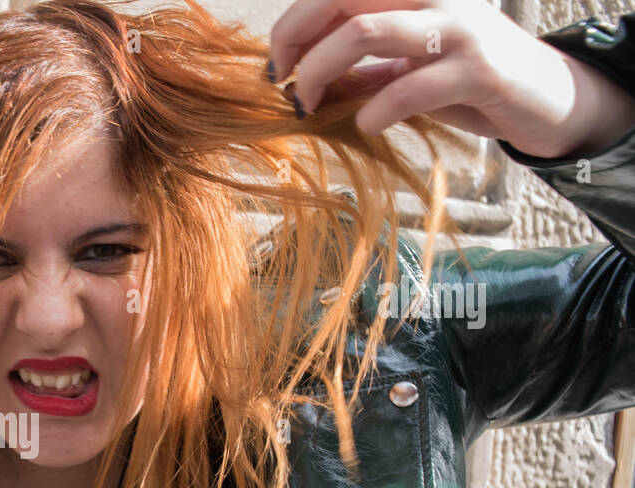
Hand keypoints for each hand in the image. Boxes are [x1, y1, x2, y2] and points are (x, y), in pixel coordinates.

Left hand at [269, 0, 634, 158]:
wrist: (547, 99)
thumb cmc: (469, 83)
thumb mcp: (407, 68)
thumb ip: (363, 66)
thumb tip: (303, 76)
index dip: (293, 23)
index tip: (278, 64)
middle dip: (295, 40)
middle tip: (286, 84)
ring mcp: (457, 29)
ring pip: (364, 30)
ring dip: (321, 71)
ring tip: (311, 104)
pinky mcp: (477, 70)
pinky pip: (407, 86)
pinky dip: (372, 110)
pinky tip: (366, 125)